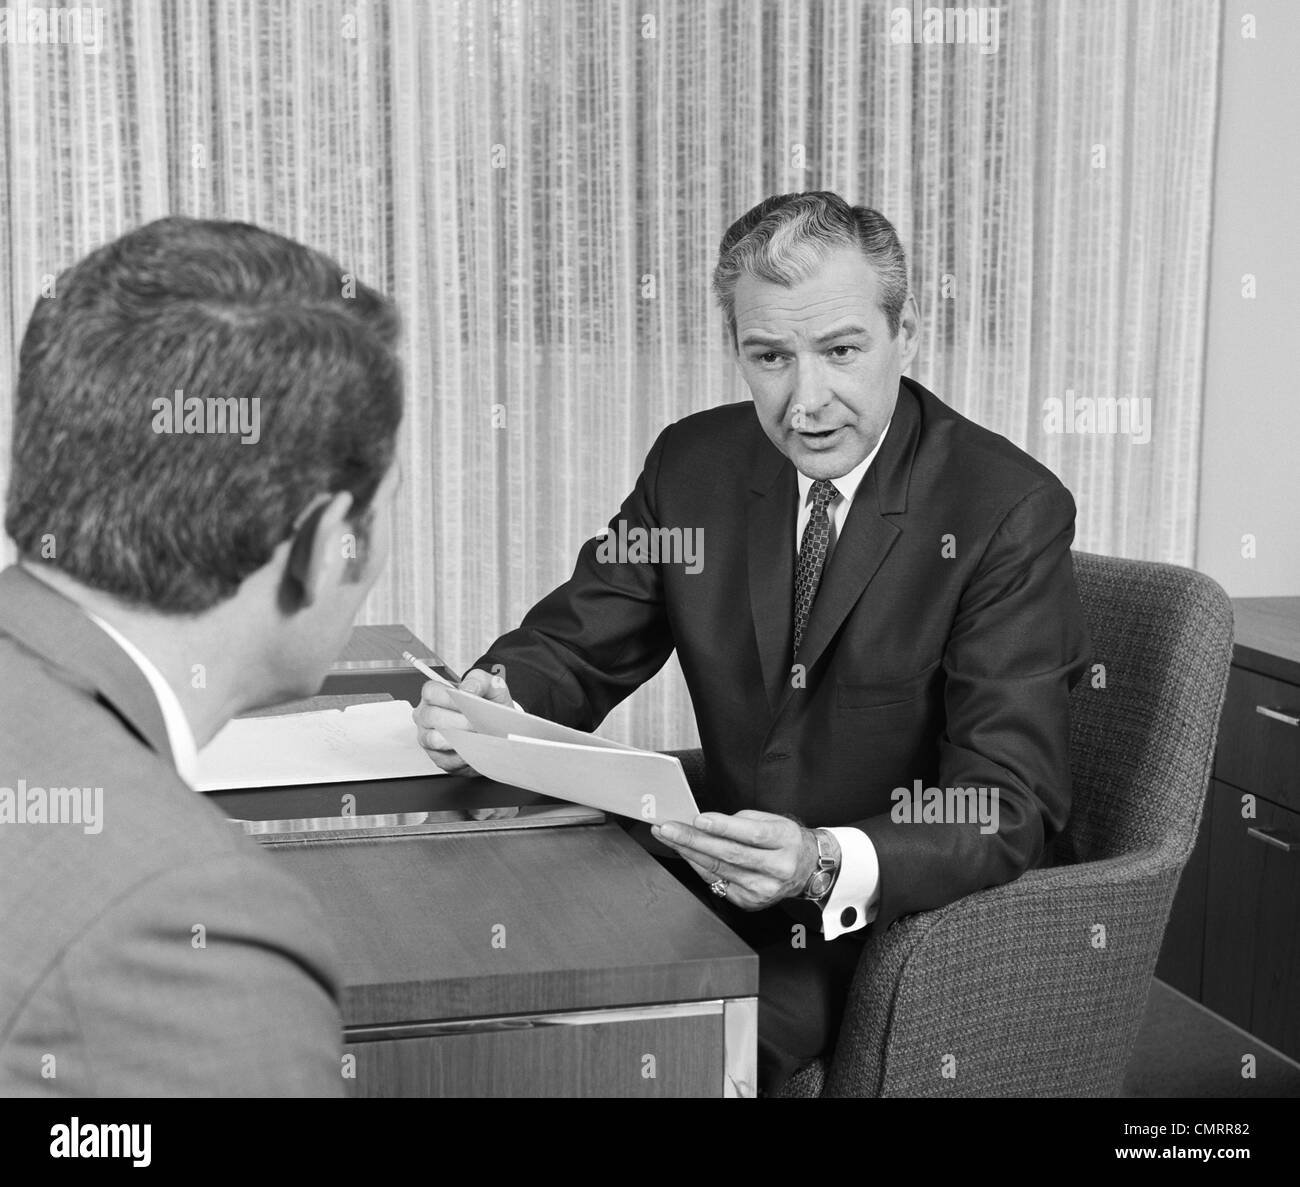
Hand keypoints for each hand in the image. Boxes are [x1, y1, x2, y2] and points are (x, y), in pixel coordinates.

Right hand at [412, 667, 514, 773]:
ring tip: (476, 736)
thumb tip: (468, 689)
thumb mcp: (490, 687)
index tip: (468, 702)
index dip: (449, 698)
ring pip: (433, 739)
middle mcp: (427, 715)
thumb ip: (479, 680)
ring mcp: (428, 737)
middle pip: (431, 716)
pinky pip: (444, 759)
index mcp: (436, 694)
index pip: (431, 692)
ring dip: (457, 738)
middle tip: (477, 723)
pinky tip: (474, 749)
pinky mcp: (438, 757)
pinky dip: (461, 756)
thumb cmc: (488, 707)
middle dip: (457, 720)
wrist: (497, 729)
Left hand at [651, 810, 823, 909]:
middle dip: (694, 840)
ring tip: (669, 837)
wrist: (806, 869)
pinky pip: (717, 882)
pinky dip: (698, 866)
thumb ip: (742, 821)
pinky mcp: (750, 902)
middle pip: (730, 854)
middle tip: (669, 828)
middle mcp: (777, 869)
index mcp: (786, 842)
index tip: (698, 818)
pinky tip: (685, 853)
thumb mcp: (773, 821)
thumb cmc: (785, 840)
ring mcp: (763, 889)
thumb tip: (707, 822)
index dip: (724, 827)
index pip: (752, 835)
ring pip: (719, 869)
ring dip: (689, 852)